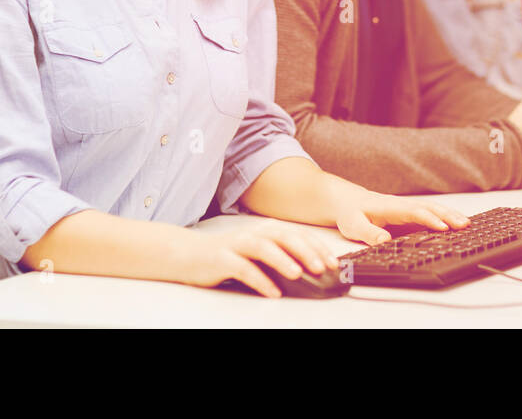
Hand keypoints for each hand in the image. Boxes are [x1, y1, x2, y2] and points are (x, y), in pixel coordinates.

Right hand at [179, 221, 340, 297]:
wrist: (188, 254)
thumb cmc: (228, 254)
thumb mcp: (258, 252)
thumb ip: (280, 255)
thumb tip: (311, 268)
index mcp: (267, 230)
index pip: (298, 235)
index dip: (317, 247)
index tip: (333, 262)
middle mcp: (254, 233)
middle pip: (284, 237)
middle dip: (306, 251)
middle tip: (322, 267)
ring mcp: (237, 244)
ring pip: (264, 248)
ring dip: (283, 260)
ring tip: (299, 274)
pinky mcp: (222, 259)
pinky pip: (243, 268)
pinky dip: (260, 279)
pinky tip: (272, 291)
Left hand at [334, 192, 470, 245]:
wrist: (348, 202)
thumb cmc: (351, 213)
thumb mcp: (354, 225)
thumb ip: (369, 233)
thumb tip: (385, 241)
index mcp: (391, 207)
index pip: (415, 212)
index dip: (430, 220)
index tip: (444, 228)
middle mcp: (403, 205)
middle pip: (430, 208)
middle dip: (448, 216)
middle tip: (465, 225)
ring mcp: (408, 209)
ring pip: (433, 209)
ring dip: (450, 215)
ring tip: (467, 224)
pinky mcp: (409, 215)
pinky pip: (430, 214)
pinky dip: (445, 217)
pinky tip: (456, 224)